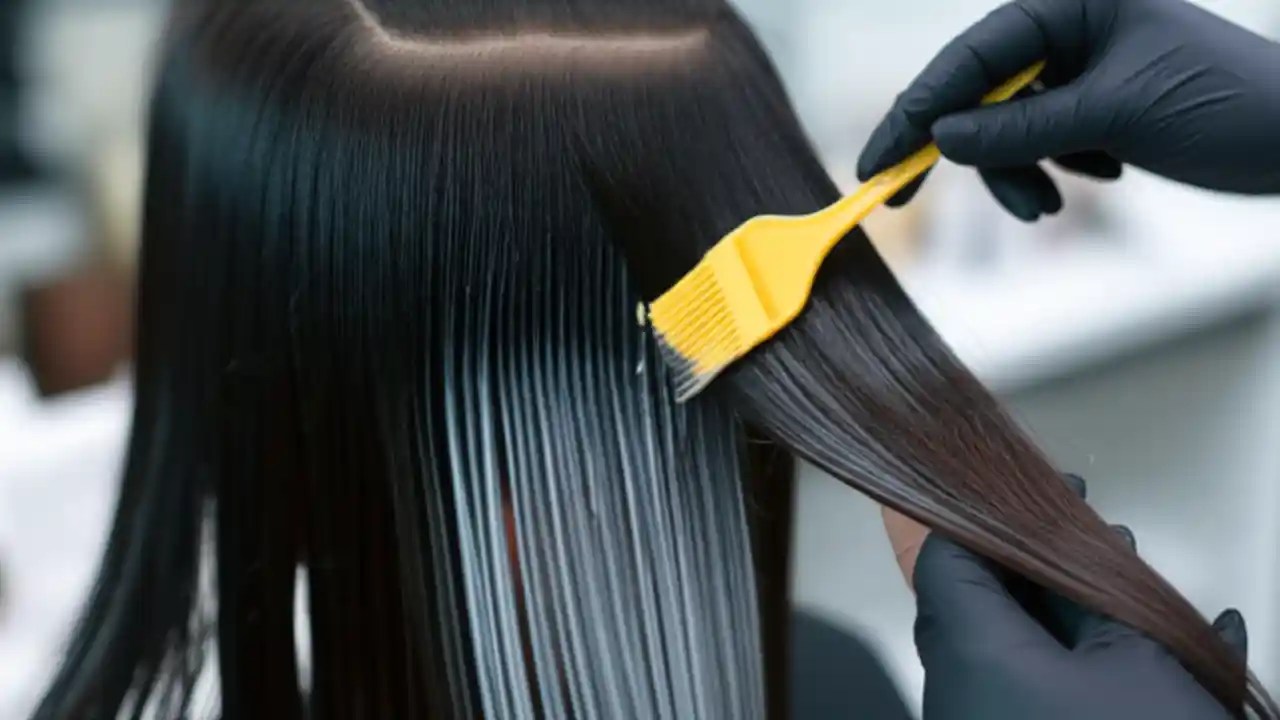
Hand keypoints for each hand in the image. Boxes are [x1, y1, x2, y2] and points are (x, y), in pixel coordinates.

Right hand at [857, 0, 1279, 220]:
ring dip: (1020, 173)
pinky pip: (1041, 142)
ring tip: (1055, 205)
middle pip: (977, 95)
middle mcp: (1071, 28)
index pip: (970, 58)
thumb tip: (938, 139)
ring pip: (1006, 129)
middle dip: (974, 153)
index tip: (875, 165)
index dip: (915, 112)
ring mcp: (1083, 67)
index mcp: (1073, 3)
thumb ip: (1019, 128)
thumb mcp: (1115, 116)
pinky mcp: (1097, 104)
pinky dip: (1055, 170)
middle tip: (916, 201)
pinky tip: (1103, 174)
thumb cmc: (1226, 107)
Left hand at [911, 477, 1245, 719]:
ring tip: (1132, 579)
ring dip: (1069, 613)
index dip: (989, 512)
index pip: (946, 556)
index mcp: (970, 655)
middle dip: (1038, 560)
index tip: (1040, 487)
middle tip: (1093, 529)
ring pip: (1017, 652)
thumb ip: (1101, 598)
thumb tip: (1086, 555)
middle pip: (981, 601)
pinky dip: (1090, 669)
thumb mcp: (1135, 664)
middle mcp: (959, 694)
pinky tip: (1164, 648)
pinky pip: (1042, 698)